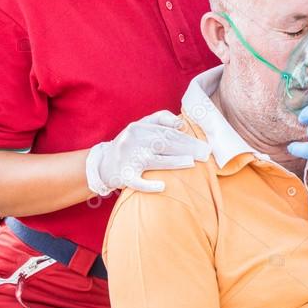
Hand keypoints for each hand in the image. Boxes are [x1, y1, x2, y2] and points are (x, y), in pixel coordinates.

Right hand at [86, 110, 211, 194]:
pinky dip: (149, 185)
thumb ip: (160, 120)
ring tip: (191, 162)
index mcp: (138, 127)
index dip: (187, 137)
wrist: (103, 164)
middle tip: (204, 154)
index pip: (167, 131)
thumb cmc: (130, 144)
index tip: (203, 143)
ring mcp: (127, 158)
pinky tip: (162, 186)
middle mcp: (132, 140)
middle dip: (187, 148)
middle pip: (164, 143)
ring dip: (175, 161)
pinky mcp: (124, 176)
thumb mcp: (141, 126)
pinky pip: (137, 182)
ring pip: (155, 160)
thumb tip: (182, 124)